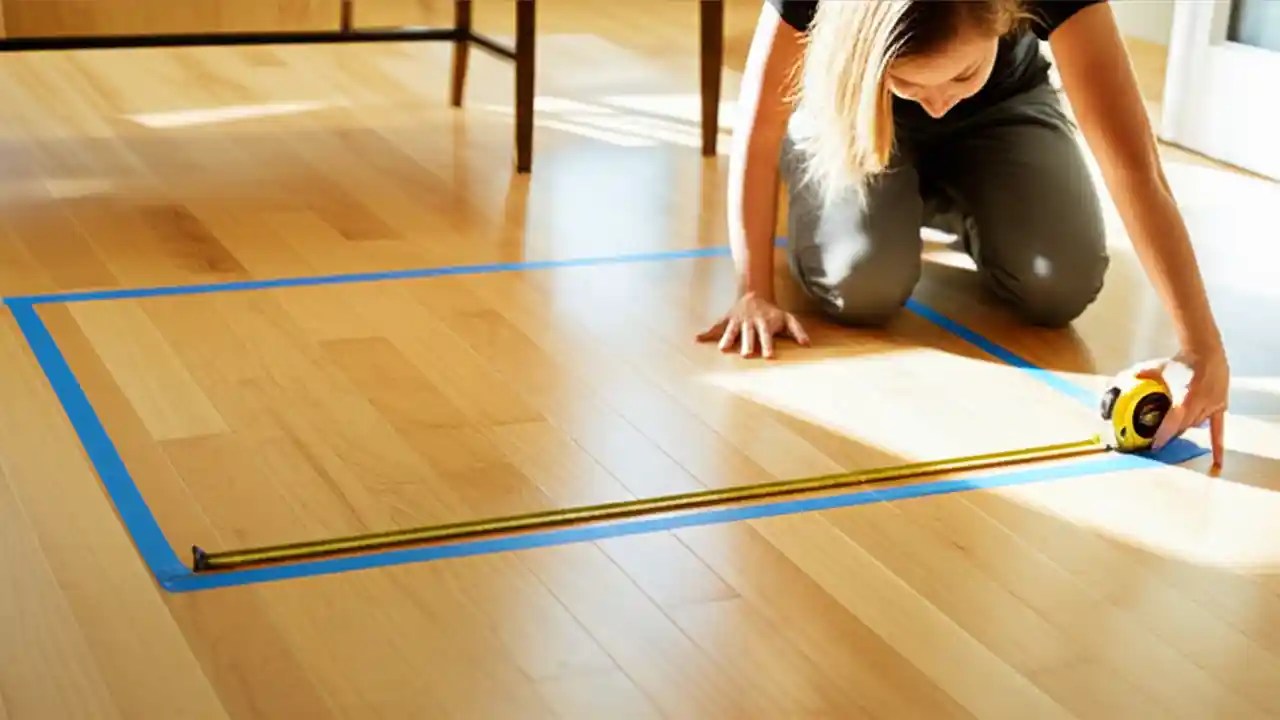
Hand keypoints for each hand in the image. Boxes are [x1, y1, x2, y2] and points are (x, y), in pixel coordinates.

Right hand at [697, 292, 809, 358]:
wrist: (754, 293)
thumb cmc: (772, 311)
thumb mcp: (787, 318)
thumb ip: (798, 330)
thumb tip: (807, 344)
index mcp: (764, 323)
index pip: (766, 335)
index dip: (768, 345)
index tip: (769, 356)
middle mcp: (750, 323)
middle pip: (749, 335)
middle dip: (748, 344)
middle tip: (747, 355)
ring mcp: (737, 321)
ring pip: (732, 331)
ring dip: (728, 339)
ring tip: (723, 349)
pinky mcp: (727, 320)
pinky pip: (716, 326)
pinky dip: (706, 332)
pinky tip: (697, 339)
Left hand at [1133, 345, 1228, 466]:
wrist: (1206, 352)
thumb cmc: (1181, 361)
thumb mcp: (1158, 367)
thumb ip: (1141, 373)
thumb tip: (1122, 377)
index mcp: (1186, 397)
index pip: (1173, 422)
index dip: (1163, 435)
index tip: (1154, 446)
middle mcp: (1201, 404)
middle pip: (1183, 426)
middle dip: (1171, 432)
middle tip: (1158, 436)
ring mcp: (1212, 406)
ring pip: (1195, 426)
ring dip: (1184, 427)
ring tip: (1174, 427)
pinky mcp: (1220, 407)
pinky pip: (1219, 430)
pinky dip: (1217, 448)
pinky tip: (1217, 464)